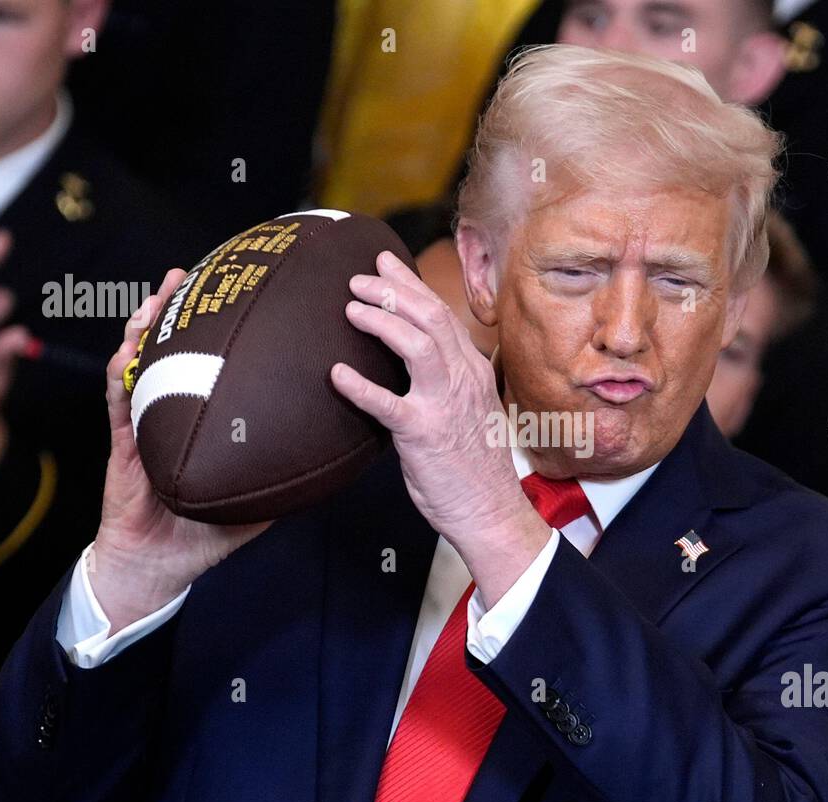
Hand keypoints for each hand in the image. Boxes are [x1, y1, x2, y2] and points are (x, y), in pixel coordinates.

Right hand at [90, 269, 271, 635]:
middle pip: (178, 350)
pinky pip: (120, 398)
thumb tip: (336, 458)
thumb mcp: (260, 501)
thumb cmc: (205, 533)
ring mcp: (146, 422)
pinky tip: (130, 347)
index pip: (217, 368)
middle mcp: (174, 411)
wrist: (159, 565)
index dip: (228, 334)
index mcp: (207, 420)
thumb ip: (289, 475)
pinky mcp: (124, 441)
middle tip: (203, 270)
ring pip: (144, 360)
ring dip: (150, 323)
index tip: (250, 299)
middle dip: (187, 308)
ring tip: (164, 289)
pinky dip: (123, 370)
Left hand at [331, 251, 549, 606]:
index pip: (442, 314)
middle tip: (358, 280)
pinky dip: (360, 386)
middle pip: (430, 317)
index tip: (384, 263)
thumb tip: (421, 357)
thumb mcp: (470, 410)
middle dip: (392, 291)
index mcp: (473, 371)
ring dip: (381, 320)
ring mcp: (445, 405)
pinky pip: (388, 404)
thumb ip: (449, 380)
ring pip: (418, 344)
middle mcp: (463, 379)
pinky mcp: (424, 435)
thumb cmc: (475, 465)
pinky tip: (337, 374)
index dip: (410, 285)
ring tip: (351, 309)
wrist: (491, 511)